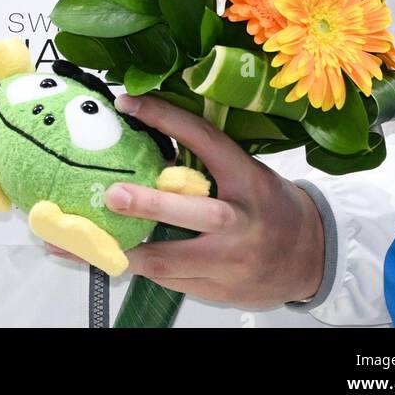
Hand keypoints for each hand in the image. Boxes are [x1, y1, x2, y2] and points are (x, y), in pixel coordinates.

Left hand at [50, 94, 324, 308]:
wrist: (312, 258)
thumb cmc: (271, 207)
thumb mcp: (249, 174)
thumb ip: (209, 165)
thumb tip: (151, 144)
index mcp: (248, 178)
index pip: (204, 139)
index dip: (165, 118)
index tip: (127, 103)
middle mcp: (241, 221)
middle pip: (195, 214)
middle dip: (150, 206)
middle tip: (112, 194)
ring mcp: (230, 262)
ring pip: (170, 261)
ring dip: (124, 250)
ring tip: (81, 239)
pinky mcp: (218, 291)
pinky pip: (170, 281)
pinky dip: (140, 269)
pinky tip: (111, 257)